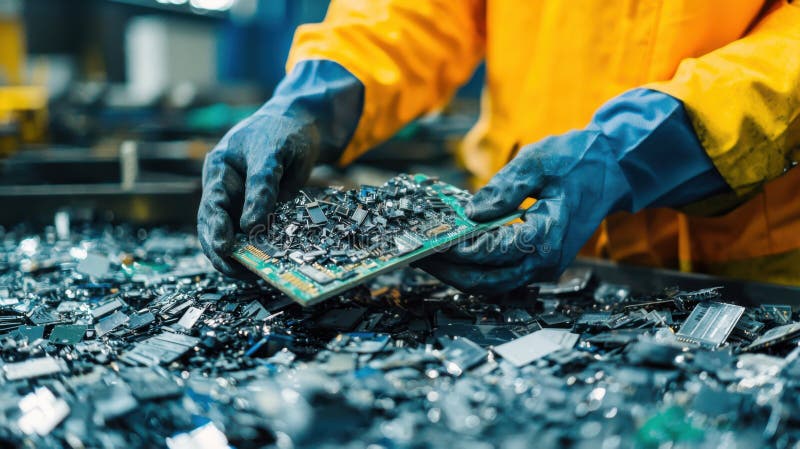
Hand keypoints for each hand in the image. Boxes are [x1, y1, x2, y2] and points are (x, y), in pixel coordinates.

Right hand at [197, 61, 362, 276]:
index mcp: (220, 169)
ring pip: (230, 236)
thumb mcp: (273, 154)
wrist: (300, 125)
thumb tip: (251, 226)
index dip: (217, 228)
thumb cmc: (283, 132)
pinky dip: (257, 250)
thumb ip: (262, 187)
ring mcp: (238, 202)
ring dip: (238, 256)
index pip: (214, 203)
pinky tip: (266, 264)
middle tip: (238, 271)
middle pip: (213, 226)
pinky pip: (252, 235)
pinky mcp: (256, 213)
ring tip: (254, 274)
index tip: (226, 248)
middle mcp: (224, 189)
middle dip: (222, 251)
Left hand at [417, 89, 729, 292]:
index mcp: (547, 238)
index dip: (459, 250)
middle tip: (417, 256)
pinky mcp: (538, 262)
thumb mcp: (538, 162)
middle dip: (450, 271)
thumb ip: (503, 188)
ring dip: (460, 275)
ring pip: (493, 285)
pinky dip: (475, 269)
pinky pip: (501, 276)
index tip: (430, 241)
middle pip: (489, 282)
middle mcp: (546, 261)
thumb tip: (471, 213)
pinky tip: (453, 253)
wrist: (612, 169)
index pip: (494, 253)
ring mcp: (543, 266)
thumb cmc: (578, 161)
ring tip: (428, 256)